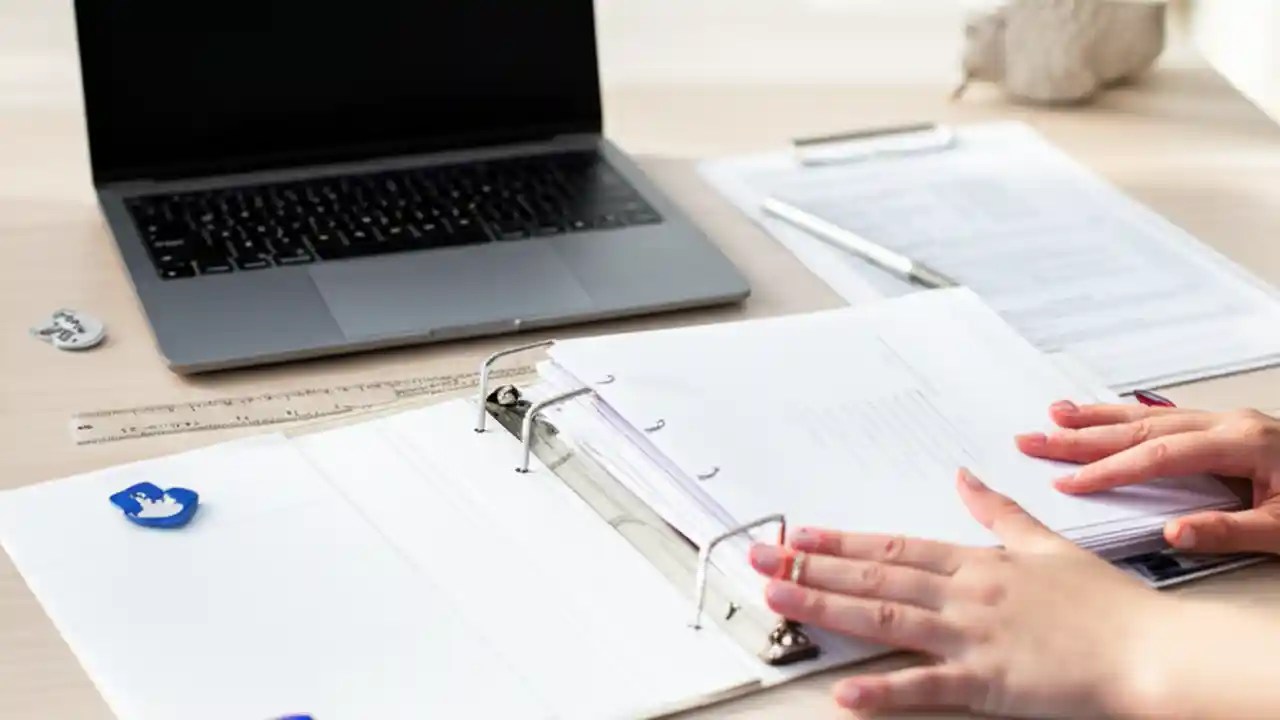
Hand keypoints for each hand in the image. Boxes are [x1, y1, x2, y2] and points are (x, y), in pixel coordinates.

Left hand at [748, 469, 1171, 717]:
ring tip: (779, 595)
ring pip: (886, 615)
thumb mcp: (1046, 546)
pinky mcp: (989, 682)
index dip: (839, 539)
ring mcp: (972, 637)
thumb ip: (998, 513)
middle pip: (875, 573)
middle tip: (761, 556)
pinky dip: (885, 689)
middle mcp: (964, 594)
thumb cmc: (1105, 605)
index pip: (892, 545)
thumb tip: (964, 476)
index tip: (797, 533)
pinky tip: (844, 690)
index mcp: (976, 563)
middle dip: (812, 564)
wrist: (1152, 652)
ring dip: (828, 604)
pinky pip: (928, 686)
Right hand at [1016, 401, 1279, 553]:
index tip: (1068, 482)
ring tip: (1053, 417)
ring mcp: (1229, 423)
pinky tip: (1102, 417)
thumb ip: (1230, 530)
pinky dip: (1126, 418)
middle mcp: (1231, 424)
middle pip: (1142, 429)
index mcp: (1243, 444)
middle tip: (1033, 440)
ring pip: (1149, 417)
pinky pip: (1165, 419)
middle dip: (1082, 436)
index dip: (1108, 469)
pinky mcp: (1228, 430)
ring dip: (1097, 419)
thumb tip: (1172, 532)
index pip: (1158, 457)